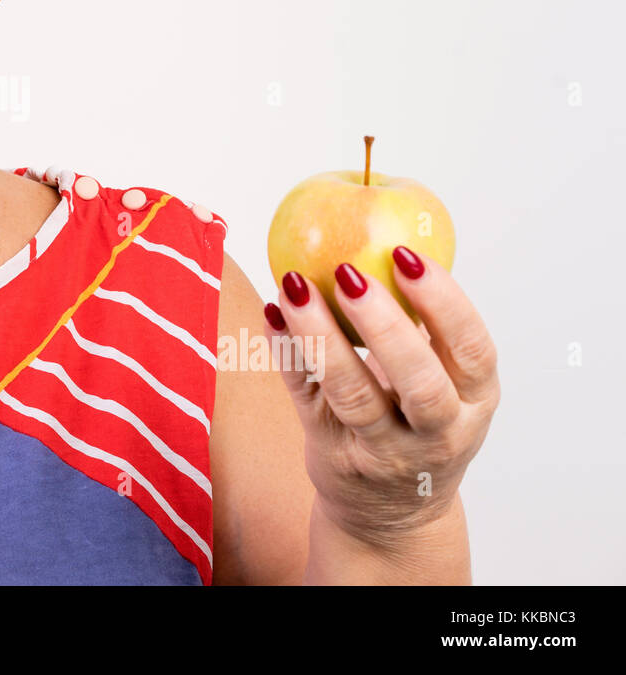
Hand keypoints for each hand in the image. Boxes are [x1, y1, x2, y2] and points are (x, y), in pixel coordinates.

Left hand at [265, 246, 499, 548]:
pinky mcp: (333, 456)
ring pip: (352, 395)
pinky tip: (272, 313)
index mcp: (473, 400)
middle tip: (349, 273)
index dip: (443, 301)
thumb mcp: (443, 383)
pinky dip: (285, 353)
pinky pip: (304, 398)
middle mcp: (437, 432)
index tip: (407, 255)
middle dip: (384, 324)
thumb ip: (423, 326)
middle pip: (418, 381)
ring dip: (320, 336)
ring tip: (294, 285)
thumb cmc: (417, 421)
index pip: (470, 349)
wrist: (391, 515)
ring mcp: (384, 451)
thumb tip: (385, 231)